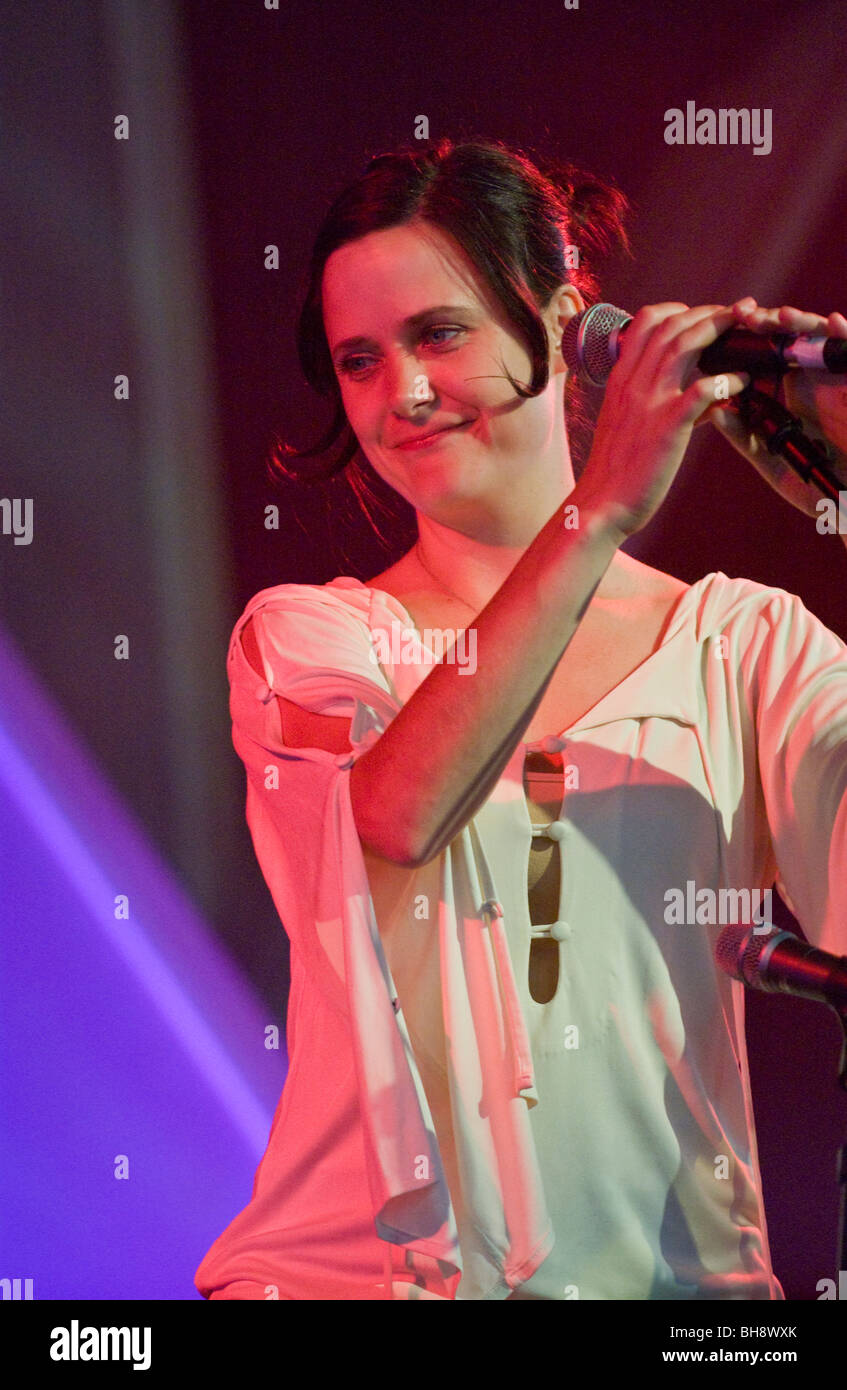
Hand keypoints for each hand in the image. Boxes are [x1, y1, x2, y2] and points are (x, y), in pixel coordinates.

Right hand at [576, 302, 749, 538]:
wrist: (601, 505)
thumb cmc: (614, 470)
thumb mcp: (626, 424)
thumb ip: (654, 403)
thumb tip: (697, 398)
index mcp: (620, 378)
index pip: (646, 320)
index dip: (678, 310)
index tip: (700, 318)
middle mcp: (633, 382)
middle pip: (672, 324)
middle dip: (708, 313)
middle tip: (733, 319)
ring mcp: (650, 402)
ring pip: (686, 344)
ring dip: (719, 331)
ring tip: (742, 333)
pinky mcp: (668, 426)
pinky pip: (704, 388)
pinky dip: (727, 380)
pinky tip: (742, 383)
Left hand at [705, 298, 846, 518]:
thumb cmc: (818, 486)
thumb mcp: (774, 462)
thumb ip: (746, 437)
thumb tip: (715, 410)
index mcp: (789, 393)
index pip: (764, 357)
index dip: (744, 341)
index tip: (718, 331)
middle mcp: (814, 379)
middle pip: (789, 339)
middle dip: (767, 322)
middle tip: (742, 314)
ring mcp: (838, 378)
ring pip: (821, 337)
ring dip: (801, 323)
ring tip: (779, 316)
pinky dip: (845, 334)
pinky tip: (831, 322)